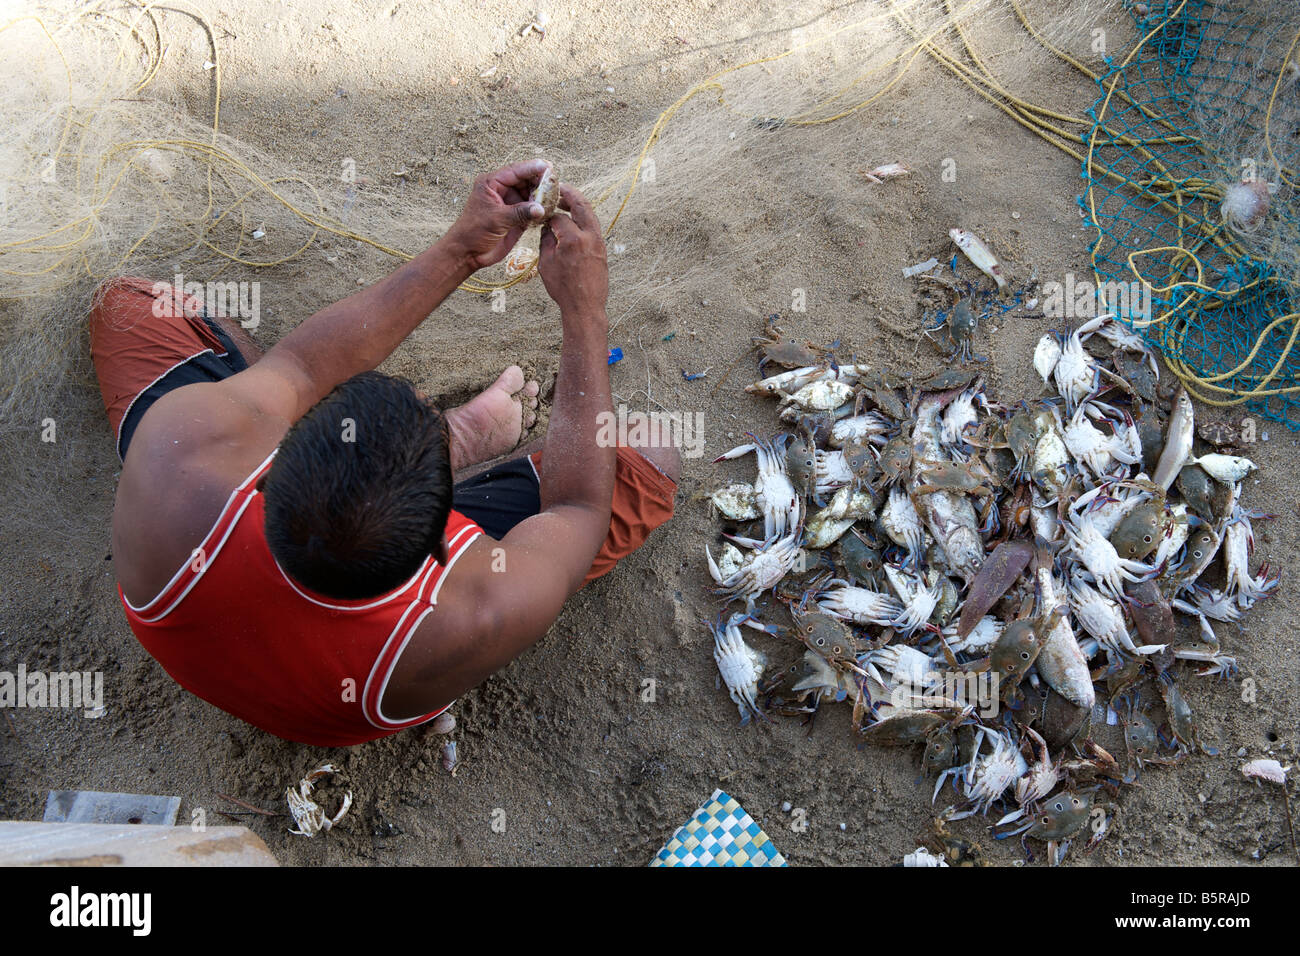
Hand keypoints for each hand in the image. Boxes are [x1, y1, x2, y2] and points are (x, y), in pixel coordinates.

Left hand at [445, 160, 548, 269]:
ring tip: (552, 199)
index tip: (548, 166)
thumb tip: (541, 208)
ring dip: (542, 196)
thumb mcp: (497, 219)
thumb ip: (519, 212)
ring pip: (531, 194)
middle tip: (554, 185)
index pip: (515, 171)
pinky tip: (548, 210)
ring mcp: (510, 203)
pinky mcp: (517, 216)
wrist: (469, 252)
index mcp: (491, 183)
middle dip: (540, 182)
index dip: (532, 168)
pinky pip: (532, 209)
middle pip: (526, 180)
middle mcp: (502, 190)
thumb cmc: (474, 231)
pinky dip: (540, 209)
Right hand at [539, 185, 607, 325]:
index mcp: (573, 240)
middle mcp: (590, 237)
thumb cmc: (564, 289)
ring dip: (579, 205)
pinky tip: (575, 220)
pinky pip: (594, 226)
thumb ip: (547, 241)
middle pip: (582, 205)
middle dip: (570, 194)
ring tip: (567, 201)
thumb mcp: (547, 263)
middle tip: (560, 188)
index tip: (543, 215)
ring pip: (591, 214)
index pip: (559, 217)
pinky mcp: (603, 249)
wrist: (585, 306)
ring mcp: (599, 242)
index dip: (549, 215)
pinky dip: (585, 218)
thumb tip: (548, 227)